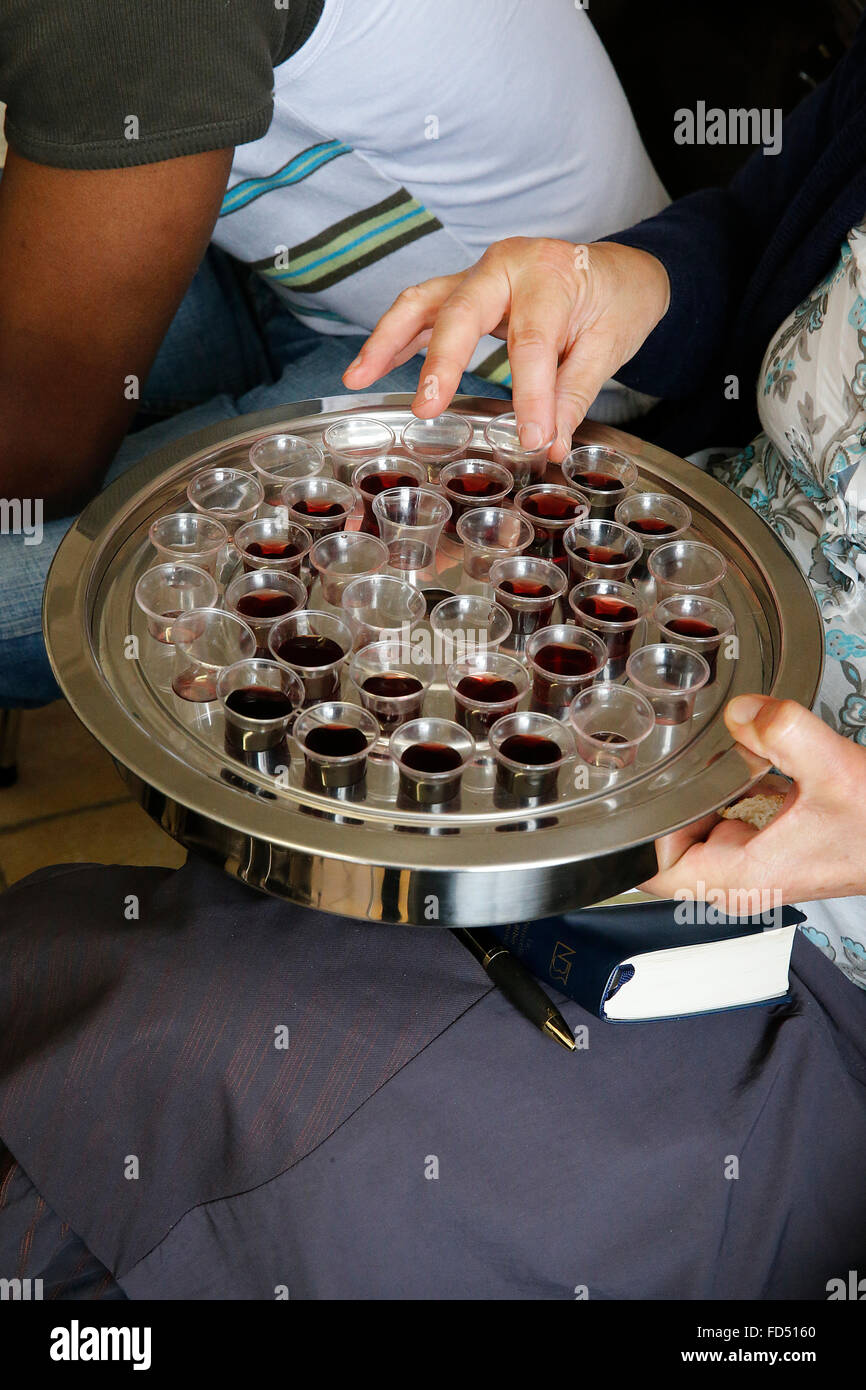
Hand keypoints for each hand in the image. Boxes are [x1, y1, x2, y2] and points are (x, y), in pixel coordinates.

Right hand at [342, 238, 669, 461]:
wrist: (620, 270)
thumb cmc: (617, 301)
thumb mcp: (609, 347)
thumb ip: (574, 396)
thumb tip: (549, 444)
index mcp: (552, 275)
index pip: (533, 343)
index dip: (530, 396)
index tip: (530, 440)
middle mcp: (508, 265)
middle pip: (462, 312)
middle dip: (442, 363)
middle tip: (428, 409)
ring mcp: (480, 274)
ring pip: (424, 302)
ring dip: (386, 340)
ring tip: (357, 378)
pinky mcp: (465, 289)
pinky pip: (421, 309)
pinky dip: (394, 337)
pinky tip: (368, 369)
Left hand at [641, 695, 865, 906]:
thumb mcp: (832, 768)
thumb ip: (781, 731)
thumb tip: (739, 712)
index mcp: (742, 878)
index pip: (653, 872)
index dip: (643, 830)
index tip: (656, 788)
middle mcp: (742, 883)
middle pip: (668, 847)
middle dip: (672, 803)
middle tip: (690, 764)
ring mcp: (755, 870)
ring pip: (696, 832)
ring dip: (701, 797)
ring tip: (722, 764)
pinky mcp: (769, 854)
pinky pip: (725, 824)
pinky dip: (728, 797)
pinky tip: (751, 771)